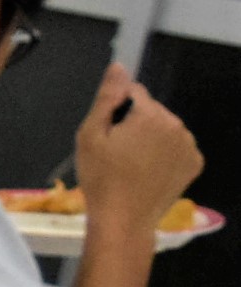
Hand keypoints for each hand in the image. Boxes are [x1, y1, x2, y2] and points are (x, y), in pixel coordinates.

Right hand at [72, 61, 200, 230]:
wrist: (123, 221)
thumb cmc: (100, 178)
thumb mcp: (91, 136)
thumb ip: (107, 98)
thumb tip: (119, 66)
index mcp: (151, 114)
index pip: (133, 93)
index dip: (115, 111)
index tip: (106, 136)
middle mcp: (177, 125)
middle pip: (151, 111)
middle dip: (135, 124)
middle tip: (116, 153)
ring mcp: (189, 146)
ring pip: (165, 129)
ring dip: (150, 139)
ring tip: (132, 165)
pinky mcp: (194, 164)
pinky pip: (177, 147)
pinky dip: (165, 154)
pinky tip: (149, 172)